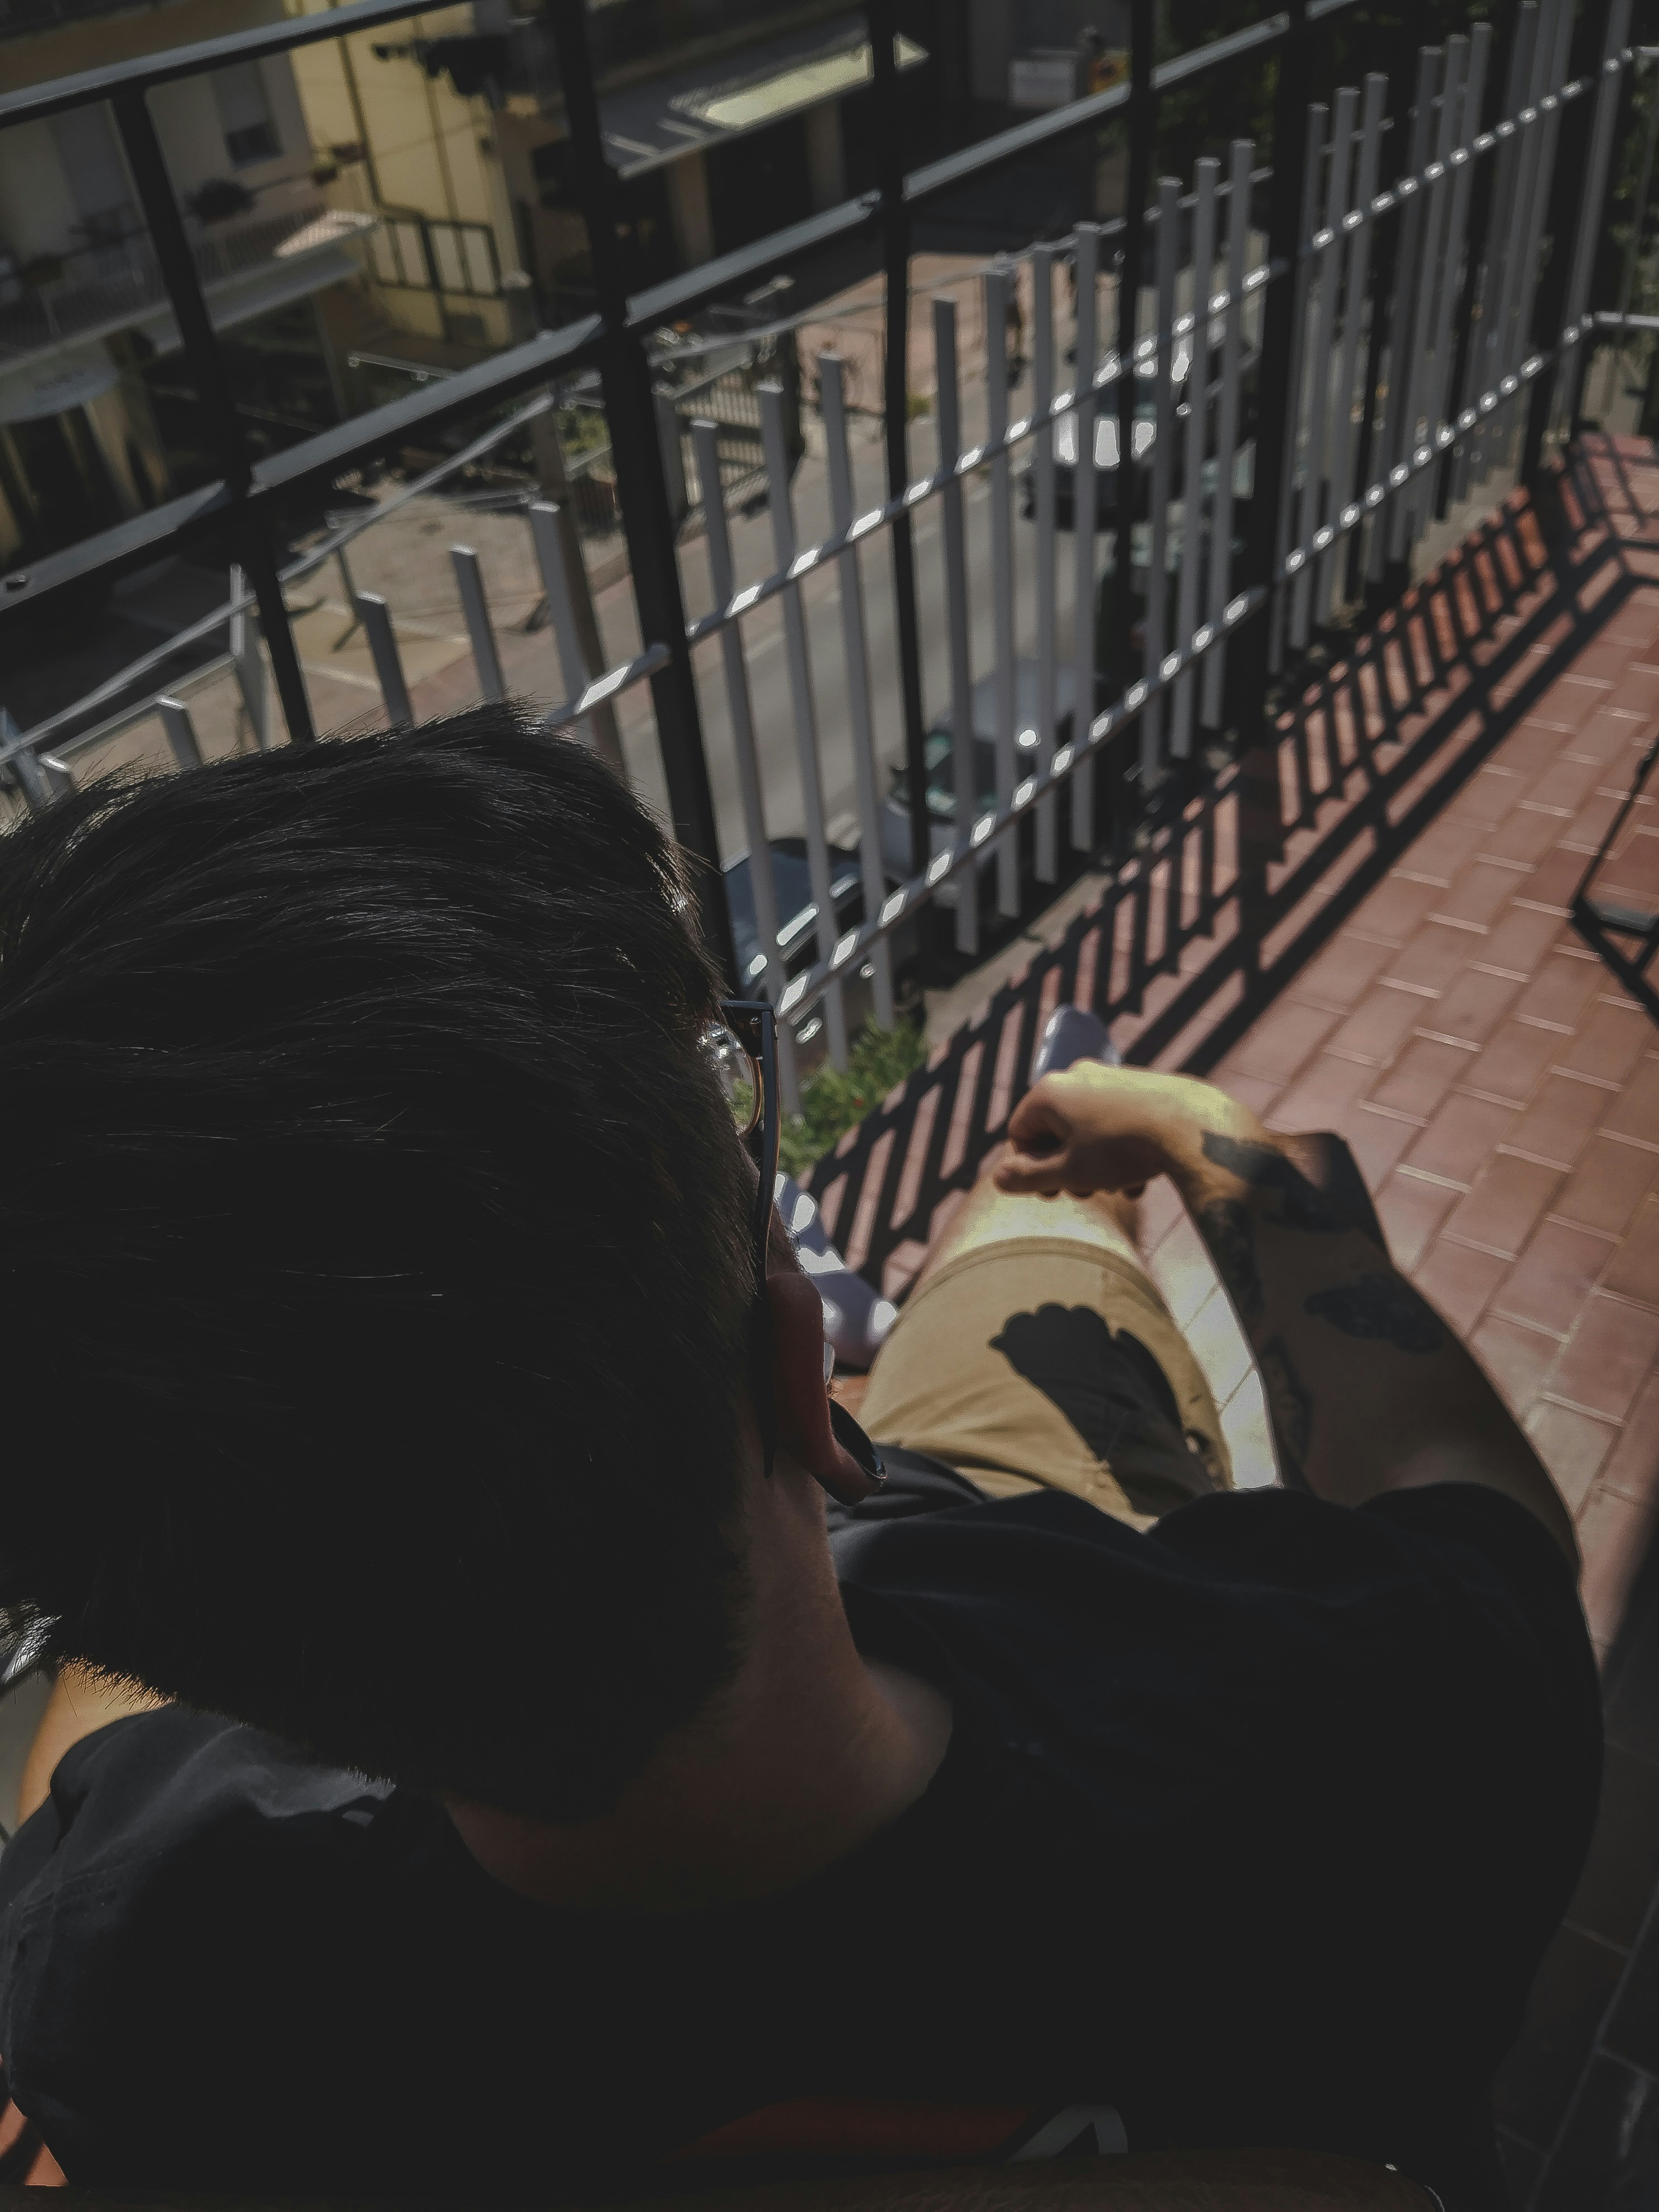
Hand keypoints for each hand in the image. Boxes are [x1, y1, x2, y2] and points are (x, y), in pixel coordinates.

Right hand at [994, 1065, 1263, 1199]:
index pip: (1020, 1133)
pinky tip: (1140, 1178)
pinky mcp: (1140, 1085)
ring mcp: (1110, 1077)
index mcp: (1050, 1092)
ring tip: (1118, 1188)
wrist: (1193, 1126)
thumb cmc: (1124, 1149)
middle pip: (1055, 1131)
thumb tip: (998, 1179)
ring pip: (1088, 1130)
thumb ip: (1029, 1177)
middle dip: (1066, 1168)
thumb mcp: (1070, 1172)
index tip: (1052, 1194)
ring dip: (1096, 1165)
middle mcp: (1076, 1075)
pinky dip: (1120, 1150)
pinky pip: (1116, 1122)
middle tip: (1085, 1194)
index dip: (1030, 1168)